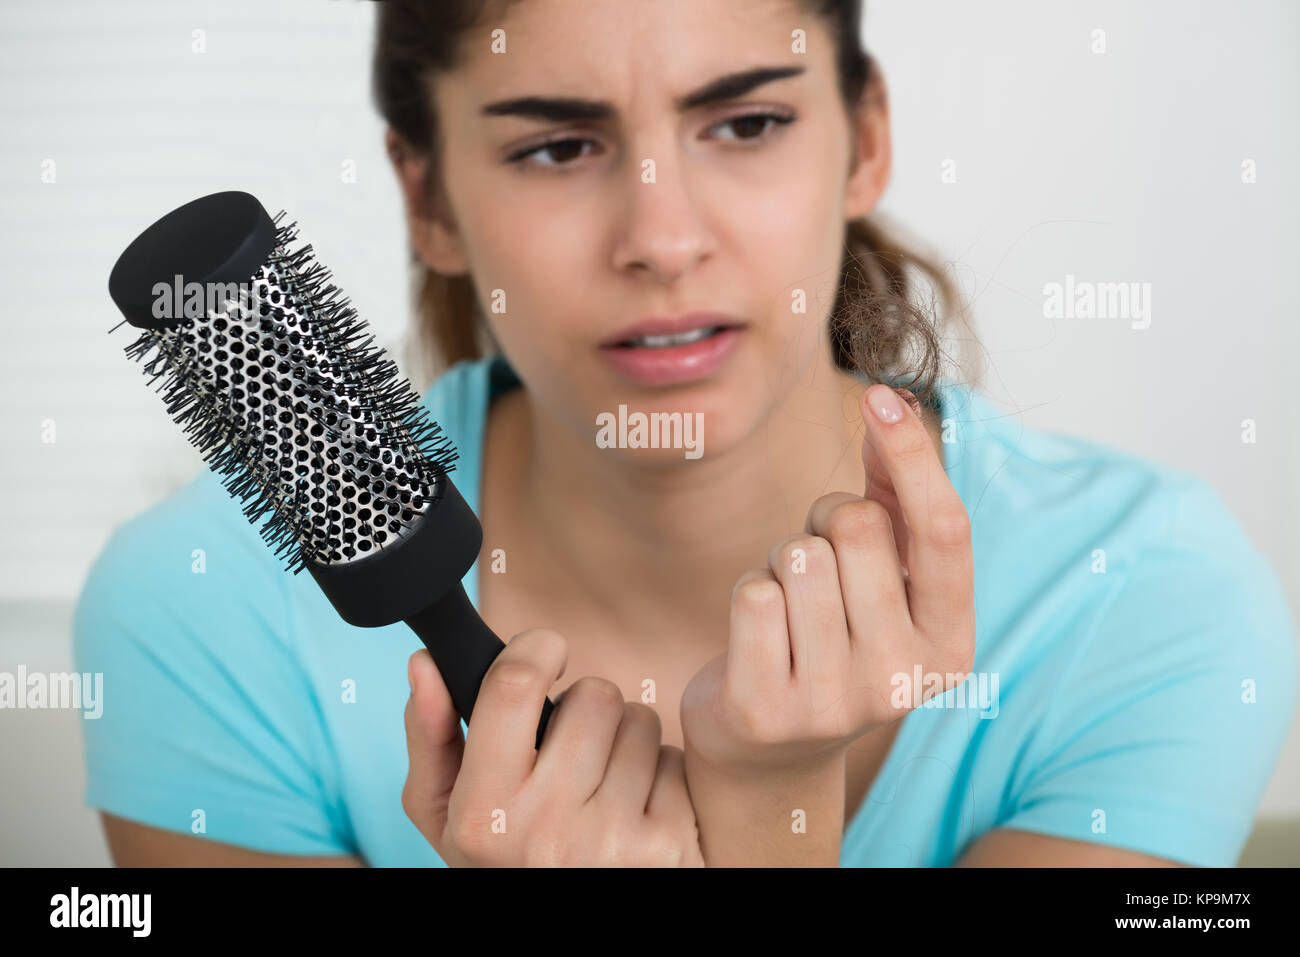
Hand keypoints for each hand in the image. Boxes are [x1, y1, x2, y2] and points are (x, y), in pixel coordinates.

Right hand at [403, 629, 703, 866]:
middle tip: (572, 746)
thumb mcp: (448, 813)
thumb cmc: (505, 859)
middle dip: (585, 707)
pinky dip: (659, 775)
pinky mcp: (668, 845)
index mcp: (484, 813)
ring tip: (602, 784)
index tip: (545, 651)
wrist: (566, 933)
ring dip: (625, 740)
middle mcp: (547, 830)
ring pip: (640, 720)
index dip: (535, 647)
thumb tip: (425, 661)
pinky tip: (634, 810)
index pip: (513, 684)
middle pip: (592, 695)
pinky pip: (674, 759)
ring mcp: (613, 841)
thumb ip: (430, 736)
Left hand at [681, 384, 975, 774]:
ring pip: (799, 557)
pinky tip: (756, 634)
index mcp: (950, 643)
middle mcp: (904, 680)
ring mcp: (836, 702)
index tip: (881, 396)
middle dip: (823, 523)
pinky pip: (754, 593)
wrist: (769, 749)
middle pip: (857, 528)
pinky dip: (749, 592)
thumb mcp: (880, 577)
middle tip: (815, 568)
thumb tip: (890, 406)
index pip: (944, 531)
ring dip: (782, 562)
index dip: (915, 455)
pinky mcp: (767, 709)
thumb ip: (894, 497)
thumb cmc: (831, 637)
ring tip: (789, 606)